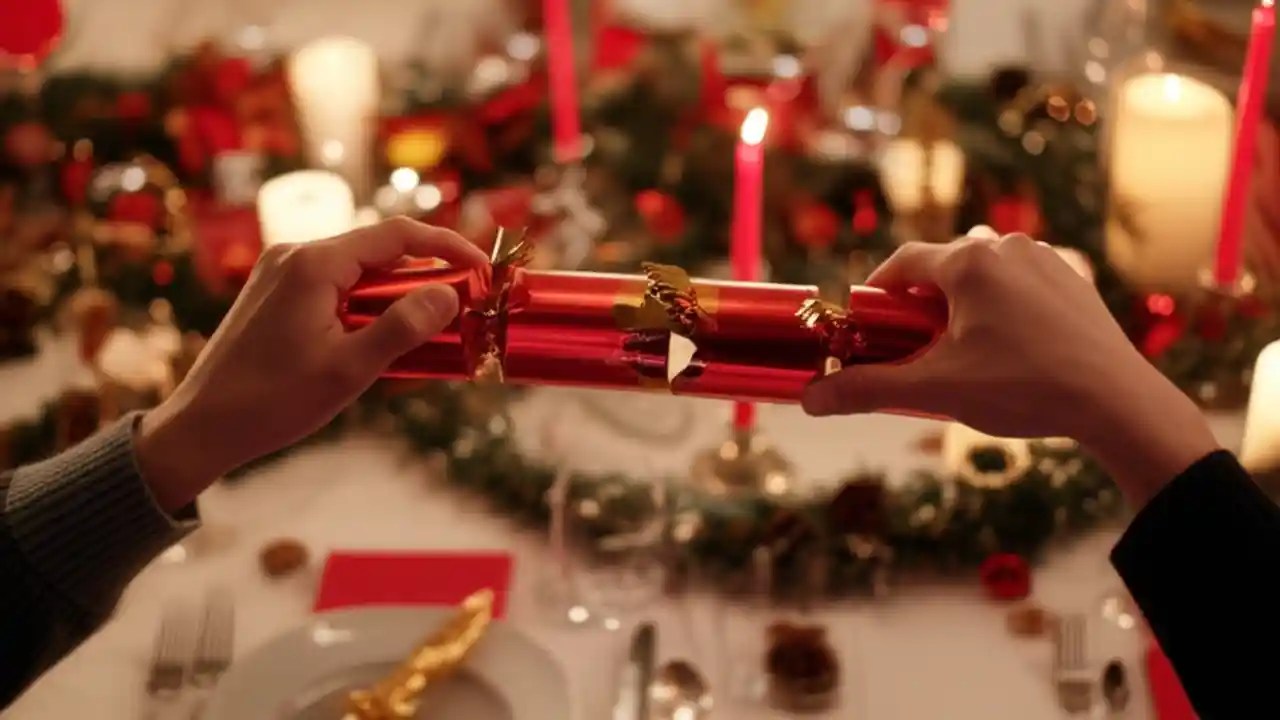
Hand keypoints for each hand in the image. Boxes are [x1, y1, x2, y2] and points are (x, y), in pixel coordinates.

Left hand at [136, 218, 487, 509]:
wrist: (202, 427)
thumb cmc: (272, 402)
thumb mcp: (349, 369)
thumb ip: (403, 327)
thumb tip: (448, 295)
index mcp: (313, 263)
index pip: (396, 235)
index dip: (446, 245)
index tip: (481, 267)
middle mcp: (294, 254)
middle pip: (378, 249)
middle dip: (424, 273)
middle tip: (462, 305)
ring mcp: (280, 271)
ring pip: (357, 268)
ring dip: (395, 292)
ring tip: (426, 329)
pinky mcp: (273, 292)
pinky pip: (335, 284)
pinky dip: (366, 302)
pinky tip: (381, 336)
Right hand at [802, 227, 1218, 506]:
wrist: (1116, 402)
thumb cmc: (1024, 388)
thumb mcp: (936, 391)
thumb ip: (869, 390)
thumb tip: (811, 399)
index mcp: (969, 262)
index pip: (902, 264)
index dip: (876, 296)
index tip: (867, 326)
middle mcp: (1006, 247)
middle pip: (941, 269)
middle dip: (920, 306)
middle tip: (914, 352)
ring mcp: (1045, 260)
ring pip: (981, 276)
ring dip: (961, 306)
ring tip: (962, 355)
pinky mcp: (1072, 280)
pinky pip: (1017, 285)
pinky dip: (1000, 309)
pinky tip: (1007, 351)